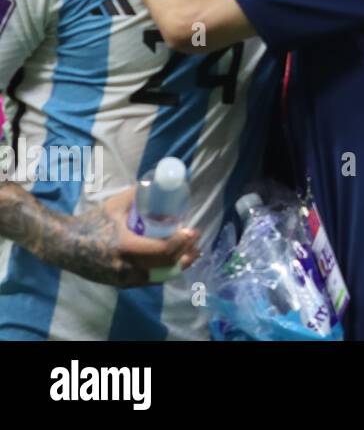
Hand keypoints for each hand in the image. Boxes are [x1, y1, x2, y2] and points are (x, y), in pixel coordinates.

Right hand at [60, 187, 198, 287]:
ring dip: (178, 265)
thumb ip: (139, 194)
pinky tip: (175, 263)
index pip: (162, 250)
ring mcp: (123, 279)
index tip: (193, 230)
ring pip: (159, 276)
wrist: (64, 246)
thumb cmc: (91, 222)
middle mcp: (125, 267)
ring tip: (192, 253)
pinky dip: (164, 272)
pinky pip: (149, 280)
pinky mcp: (120, 284)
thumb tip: (162, 183)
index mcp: (125, 247)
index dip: (181, 242)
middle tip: (196, 240)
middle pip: (165, 265)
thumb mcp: (115, 205)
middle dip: (185, 253)